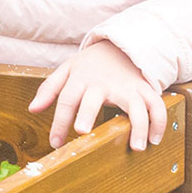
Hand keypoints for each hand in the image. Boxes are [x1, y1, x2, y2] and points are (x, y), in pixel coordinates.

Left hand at [30, 42, 166, 152]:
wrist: (119, 44)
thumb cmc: (90, 64)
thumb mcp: (66, 70)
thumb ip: (49, 89)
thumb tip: (32, 109)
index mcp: (80, 79)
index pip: (66, 100)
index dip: (59, 122)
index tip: (55, 143)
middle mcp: (103, 83)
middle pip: (93, 99)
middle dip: (87, 114)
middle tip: (83, 131)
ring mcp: (126, 86)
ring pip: (134, 105)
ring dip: (138, 125)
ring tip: (137, 147)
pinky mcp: (144, 88)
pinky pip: (156, 105)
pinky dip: (159, 121)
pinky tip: (156, 139)